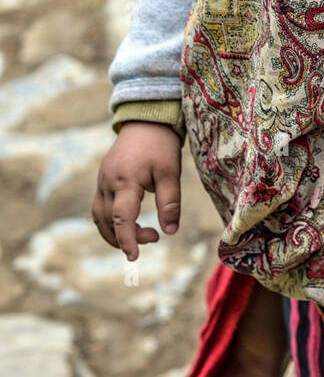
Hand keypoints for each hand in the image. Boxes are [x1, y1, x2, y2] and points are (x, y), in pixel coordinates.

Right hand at [92, 122, 181, 260]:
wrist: (146, 119)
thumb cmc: (161, 145)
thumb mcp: (171, 172)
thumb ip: (170, 203)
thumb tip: (170, 232)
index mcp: (125, 181)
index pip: (121, 219)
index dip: (127, 240)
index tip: (134, 256)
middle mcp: (108, 183)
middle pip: (107, 222)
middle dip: (125, 238)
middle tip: (153, 237)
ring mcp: (102, 181)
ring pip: (100, 216)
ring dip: (114, 232)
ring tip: (139, 236)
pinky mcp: (103, 179)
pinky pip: (100, 206)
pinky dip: (110, 220)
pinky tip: (127, 222)